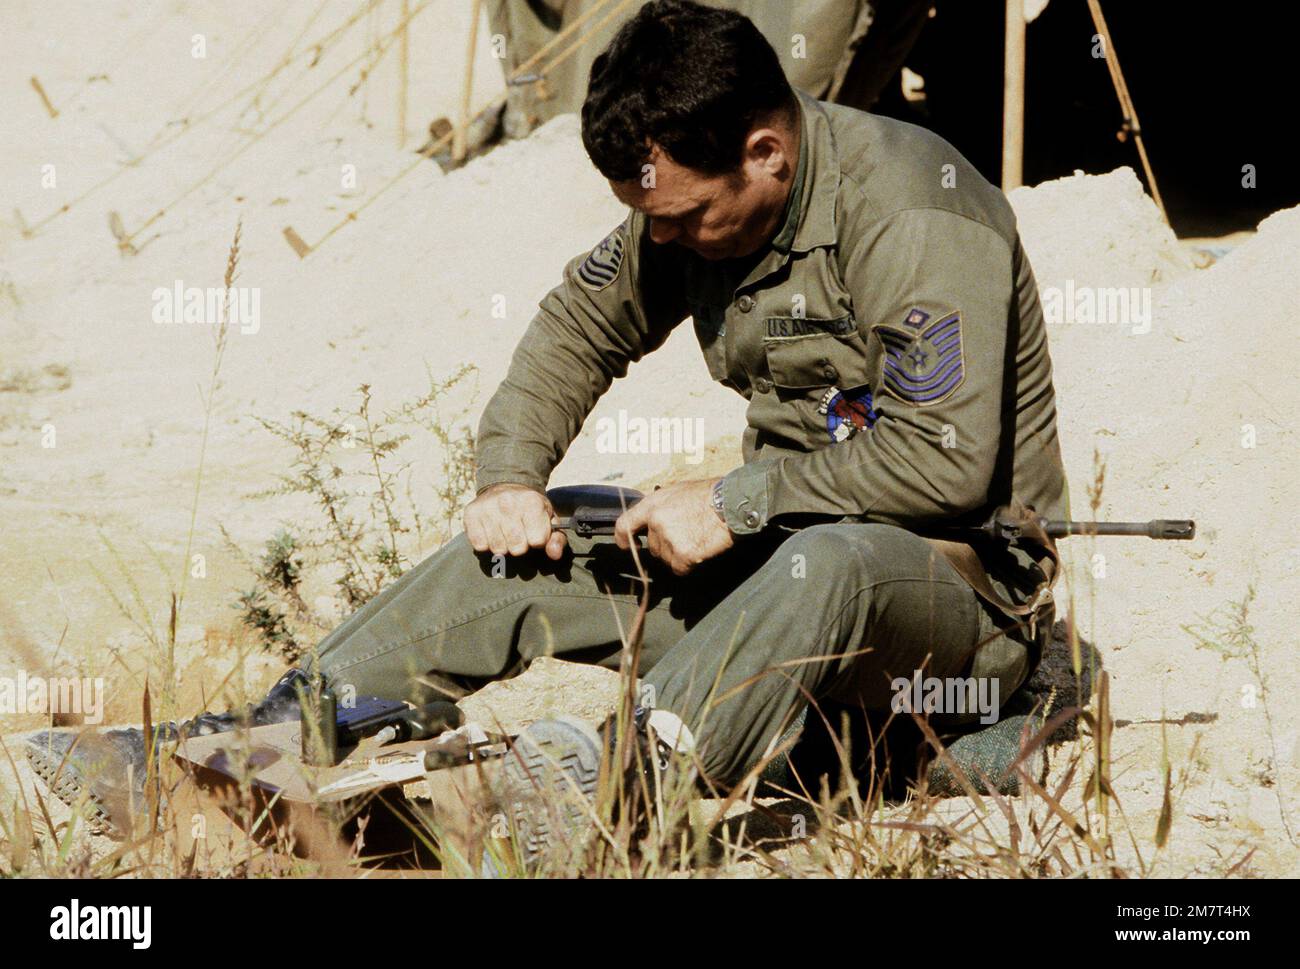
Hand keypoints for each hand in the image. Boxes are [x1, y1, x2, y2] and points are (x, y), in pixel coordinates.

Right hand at [463, 483, 566, 560]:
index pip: (537, 541)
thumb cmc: (531, 510)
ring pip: (498, 549)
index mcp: (531, 501)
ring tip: (505, 532)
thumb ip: (557, 539)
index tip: (534, 531)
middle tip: (519, 534)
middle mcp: (508, 502)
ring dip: (503, 546)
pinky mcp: (471, 514)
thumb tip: (554, 554)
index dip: (537, 540)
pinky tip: (491, 532)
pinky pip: (480, 546)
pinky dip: (486, 544)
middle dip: (520, 546)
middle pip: (517, 548)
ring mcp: (487, 507)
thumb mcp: (549, 520)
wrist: (505, 488)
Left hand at [614, 478, 733, 575]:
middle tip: (688, 534)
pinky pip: (680, 569)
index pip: (624, 526)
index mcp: (652, 504)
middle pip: (653, 547)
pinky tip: (701, 549)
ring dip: (680, 554)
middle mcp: (656, 522)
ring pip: (666, 559)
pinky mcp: (683, 555)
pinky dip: (690, 564)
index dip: (624, 539)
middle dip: (667, 546)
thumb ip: (660, 507)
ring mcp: (668, 539)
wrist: (731, 502)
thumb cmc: (710, 494)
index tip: (629, 546)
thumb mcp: (677, 491)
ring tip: (697, 537)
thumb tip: (652, 520)